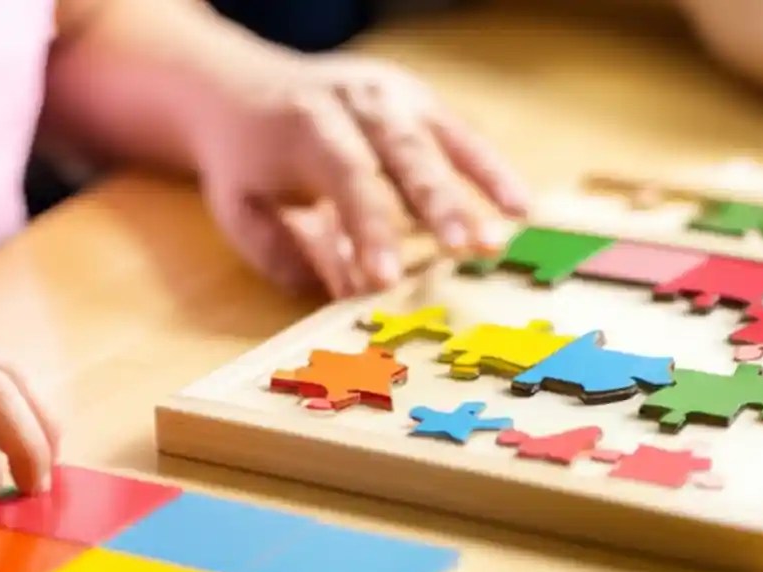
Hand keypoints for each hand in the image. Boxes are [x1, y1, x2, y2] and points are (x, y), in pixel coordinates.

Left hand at [193, 54, 529, 298]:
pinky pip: (461, 134)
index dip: (370, 228)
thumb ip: (286, 251)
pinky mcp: (419, 99)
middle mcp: (356, 100)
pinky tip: (520, 207)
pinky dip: (491, 170)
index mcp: (307, 125)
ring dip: (476, 190)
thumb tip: (345, 294)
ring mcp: (393, 94)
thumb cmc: (247, 160)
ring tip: (497, 239)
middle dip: (436, 203)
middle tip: (464, 249)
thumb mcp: (243, 207)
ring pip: (440, 141)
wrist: (243, 87)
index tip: (387, 278)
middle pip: (403, 153)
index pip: (348, 178)